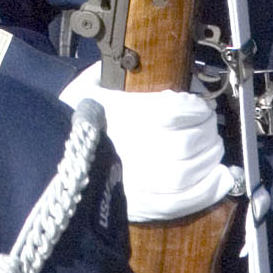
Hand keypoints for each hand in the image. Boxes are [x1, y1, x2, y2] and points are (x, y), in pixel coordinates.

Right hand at [59, 67, 238, 224]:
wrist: (48, 156)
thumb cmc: (76, 116)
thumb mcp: (93, 82)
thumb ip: (122, 71)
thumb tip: (160, 65)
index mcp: (117, 116)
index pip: (169, 113)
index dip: (193, 108)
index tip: (199, 104)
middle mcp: (127, 150)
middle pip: (185, 144)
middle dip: (206, 131)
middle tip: (208, 123)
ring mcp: (134, 183)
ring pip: (188, 173)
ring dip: (211, 159)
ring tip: (213, 148)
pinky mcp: (140, 207)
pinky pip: (183, 203)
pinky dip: (209, 191)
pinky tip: (223, 179)